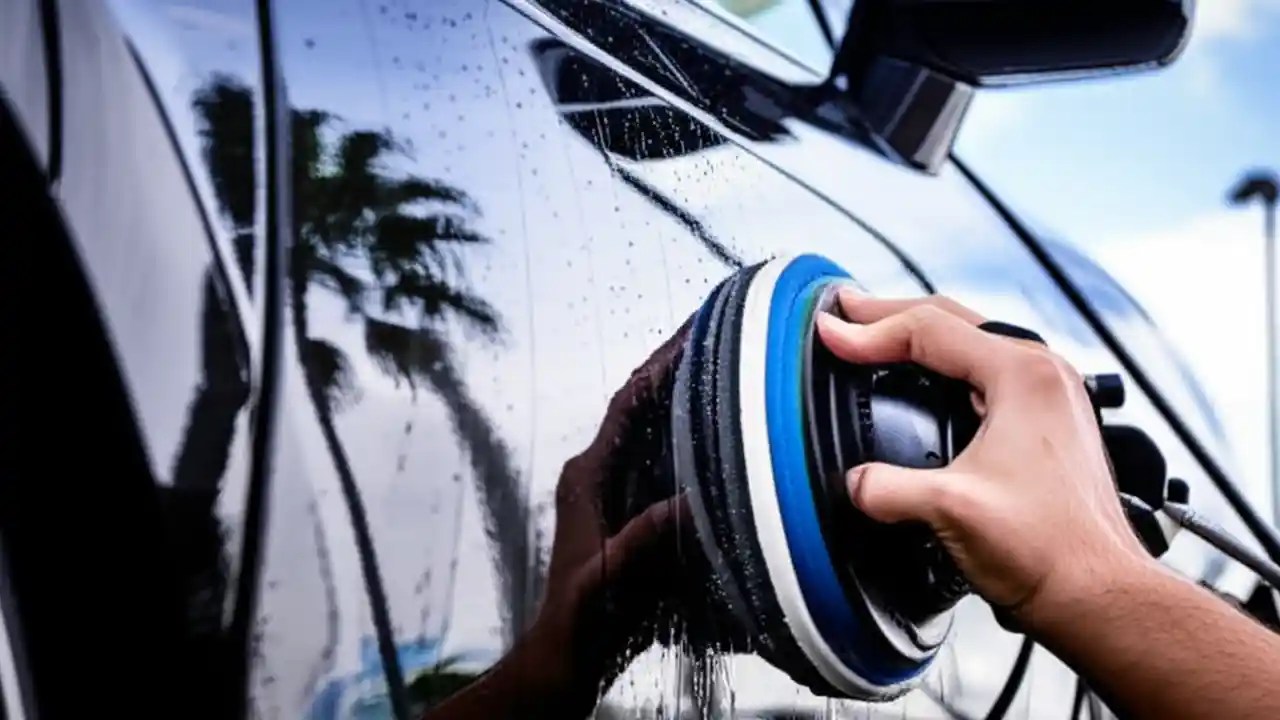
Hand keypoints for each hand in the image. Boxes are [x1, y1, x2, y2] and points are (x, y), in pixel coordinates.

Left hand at [518, 324, 690, 710]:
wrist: (570, 653)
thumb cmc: (581, 617)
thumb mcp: (609, 576)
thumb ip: (643, 538)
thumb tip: (692, 498)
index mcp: (588, 474)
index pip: (629, 401)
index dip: (662, 363)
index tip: (697, 329)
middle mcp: (599, 472)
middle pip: (644, 404)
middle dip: (679, 368)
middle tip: (725, 334)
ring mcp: (614, 490)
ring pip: (655, 429)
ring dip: (686, 398)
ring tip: (732, 368)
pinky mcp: (630, 510)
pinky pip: (664, 458)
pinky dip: (691, 436)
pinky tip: (725, 435)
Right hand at [815, 290, 1152, 632]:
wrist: (1096, 594)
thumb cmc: (1052, 550)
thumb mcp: (950, 510)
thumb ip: (886, 488)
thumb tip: (854, 482)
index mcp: (1023, 375)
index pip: (929, 328)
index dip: (868, 329)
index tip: (828, 332)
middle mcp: (1043, 376)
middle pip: (952, 321)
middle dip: (890, 315)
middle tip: (845, 309)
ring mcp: (1048, 398)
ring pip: (971, 345)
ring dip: (919, 338)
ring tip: (878, 335)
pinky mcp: (1045, 426)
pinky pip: (985, 374)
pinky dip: (945, 367)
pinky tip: (925, 381)